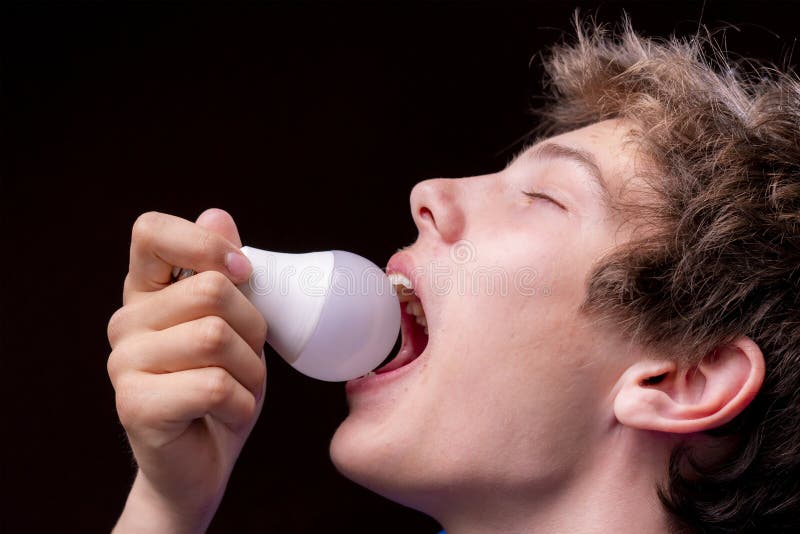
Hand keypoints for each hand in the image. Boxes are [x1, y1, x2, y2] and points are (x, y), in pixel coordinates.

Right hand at [107, 209, 266, 532]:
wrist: (205, 462)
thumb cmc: (223, 384)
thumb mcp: (236, 322)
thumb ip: (223, 271)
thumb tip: (218, 213)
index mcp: (146, 291)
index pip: (152, 231)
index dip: (205, 243)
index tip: (243, 272)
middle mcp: (126, 321)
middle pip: (211, 290)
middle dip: (253, 328)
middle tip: (244, 360)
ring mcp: (123, 363)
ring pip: (216, 337)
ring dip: (251, 371)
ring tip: (237, 389)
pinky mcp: (134, 406)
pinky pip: (214, 385)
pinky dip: (241, 404)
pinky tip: (226, 415)